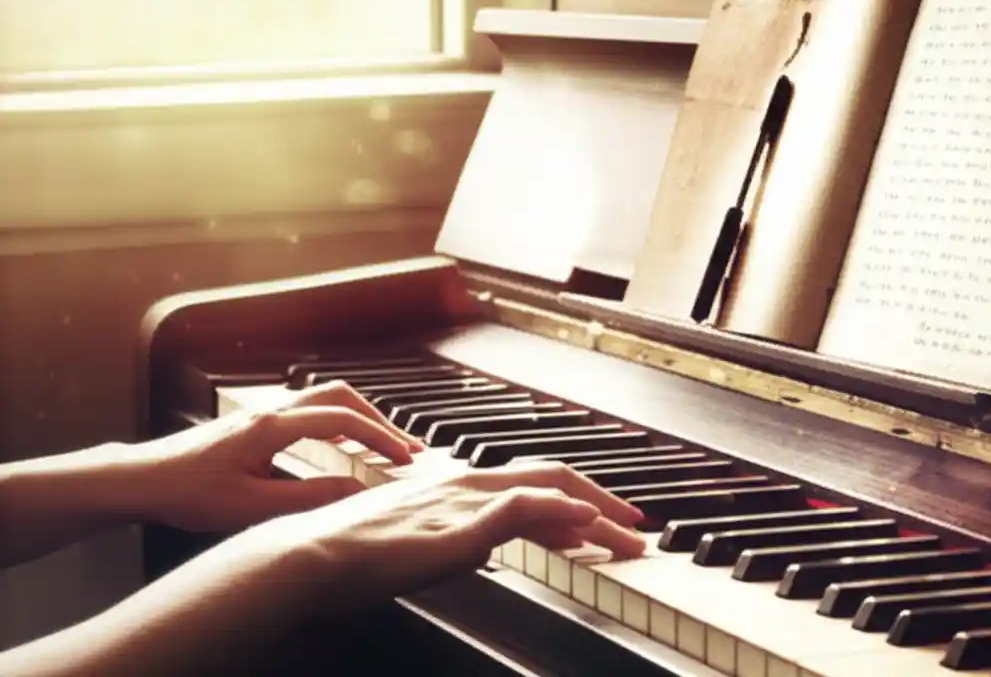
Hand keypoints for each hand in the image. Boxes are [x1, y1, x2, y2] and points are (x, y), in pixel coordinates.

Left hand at [133, 381, 421, 532]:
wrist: (141, 480)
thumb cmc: (186, 493)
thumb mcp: (252, 506)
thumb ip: (309, 498)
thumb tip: (356, 491)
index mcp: (272, 426)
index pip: (343, 420)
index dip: (381, 438)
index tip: (406, 459)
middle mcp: (270, 411)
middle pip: (341, 396)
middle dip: (379, 419)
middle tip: (406, 446)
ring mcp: (262, 413)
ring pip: (325, 399)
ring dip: (359, 417)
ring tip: (383, 444)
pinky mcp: (255, 423)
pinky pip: (309, 410)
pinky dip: (338, 421)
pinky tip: (344, 444)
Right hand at [255, 460, 647, 607]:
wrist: (309, 558)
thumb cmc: (355, 554)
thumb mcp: (425, 545)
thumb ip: (462, 539)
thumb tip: (491, 546)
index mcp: (461, 485)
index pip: (535, 483)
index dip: (579, 498)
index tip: (609, 520)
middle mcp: (469, 482)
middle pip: (554, 478)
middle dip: (604, 501)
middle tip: (637, 528)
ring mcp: (465, 500)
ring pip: (548, 490)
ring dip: (596, 511)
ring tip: (628, 535)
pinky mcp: (457, 525)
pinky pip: (519, 509)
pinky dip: (558, 511)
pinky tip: (583, 522)